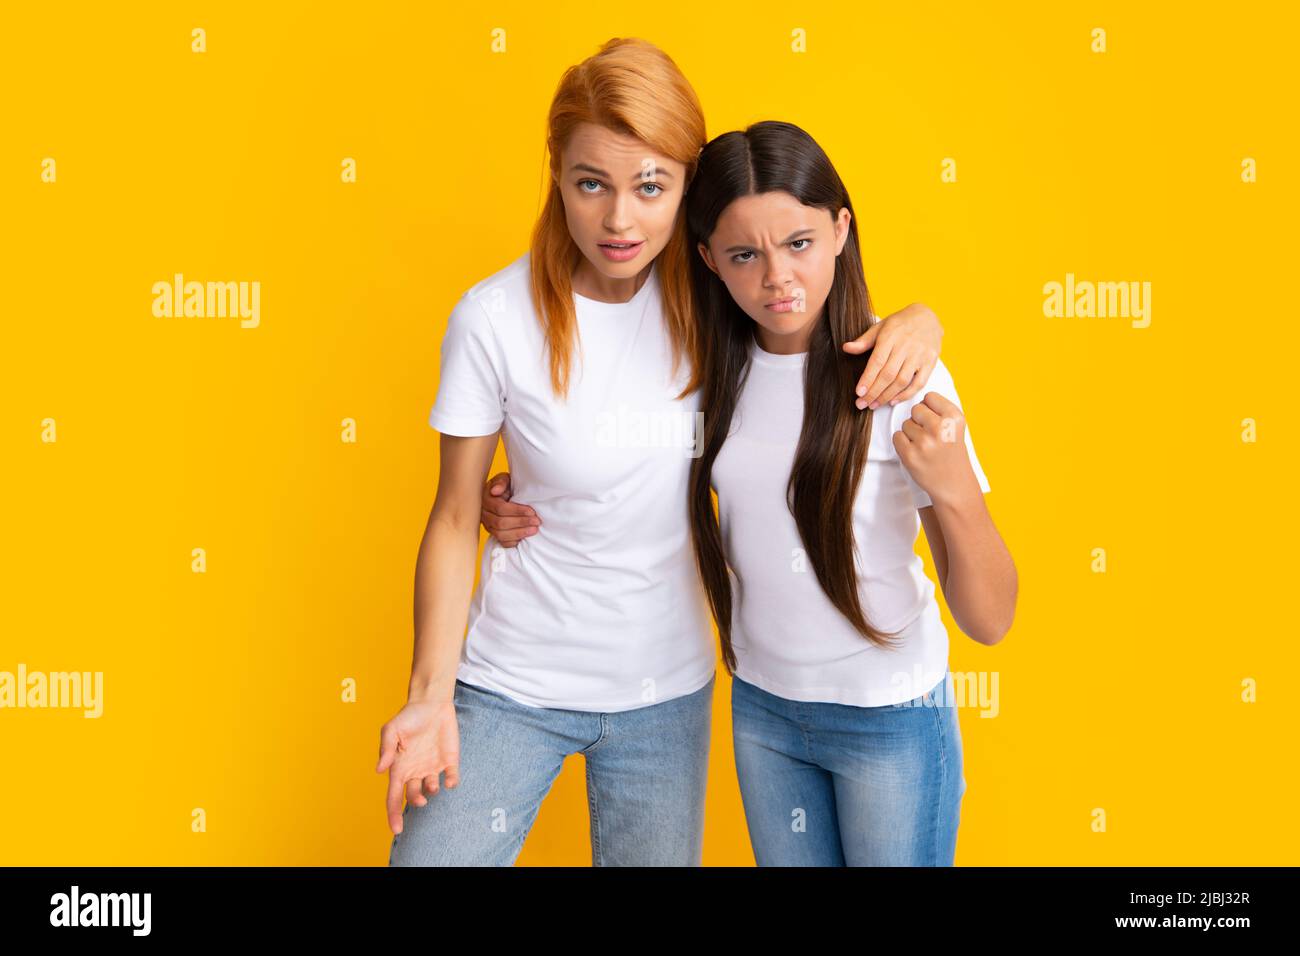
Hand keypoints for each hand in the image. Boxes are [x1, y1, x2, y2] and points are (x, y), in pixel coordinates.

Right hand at [377, 697, 460, 834]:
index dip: (393, 814)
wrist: (432, 703)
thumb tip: (380, 770)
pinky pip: (452, 778)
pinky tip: (451, 781)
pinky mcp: (449, 761)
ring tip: (432, 784)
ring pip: (432, 789)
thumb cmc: (408, 717)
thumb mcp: (391, 729)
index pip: (393, 797)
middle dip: (416, 801)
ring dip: (432, 790)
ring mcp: (432, 767)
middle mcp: (415, 771)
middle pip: (413, 796)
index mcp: (399, 768)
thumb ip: (386, 749)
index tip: (397, 830)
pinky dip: (452, 782)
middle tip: (421, 799)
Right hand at [481, 471, 539, 547]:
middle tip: (537, 522)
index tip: (532, 511)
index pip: (501, 508)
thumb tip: (495, 491)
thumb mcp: (504, 479)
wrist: (504, 494)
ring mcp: (488, 525)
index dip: (517, 511)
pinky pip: (501, 542)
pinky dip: (513, 542)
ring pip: (501, 534)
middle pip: (501, 523)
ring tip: (534, 530)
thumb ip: (501, 482)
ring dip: (519, 533)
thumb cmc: (506, 486)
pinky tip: (524, 538)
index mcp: (486, 500)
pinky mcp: (493, 533)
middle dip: (521, 522)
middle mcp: (484, 514)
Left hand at [842, 302, 942, 409]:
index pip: (877, 362)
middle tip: (862, 404)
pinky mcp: (930, 362)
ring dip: (887, 396)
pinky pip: (919, 383)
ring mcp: (920, 355)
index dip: (867, 379)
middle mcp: (906, 346)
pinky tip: (893, 401)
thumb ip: (864, 340)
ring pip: (902, 381)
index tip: (859, 393)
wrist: (928, 316)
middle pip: (888, 375)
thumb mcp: (880, 327)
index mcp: (890, 337)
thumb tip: (846, 348)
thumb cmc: (900, 323)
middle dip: (874, 393)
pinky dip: (906, 395)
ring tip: (874, 405)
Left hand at [892, 392, 981, 508]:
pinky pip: (897, 436)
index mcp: (954, 418)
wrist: (953, 484)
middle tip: (930, 435)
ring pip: (905, 424)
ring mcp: (924, 442)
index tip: (935, 420)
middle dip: (919, 420)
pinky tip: (916, 452)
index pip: (929, 397)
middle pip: (915, 409)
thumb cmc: (951, 452)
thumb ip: (940, 409)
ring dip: (911, 433)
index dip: (929, 408)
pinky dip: (903, 443)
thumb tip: (915, 391)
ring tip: (925, 446)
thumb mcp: (955, 426)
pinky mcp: (910, 455)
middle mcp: (940, 428)